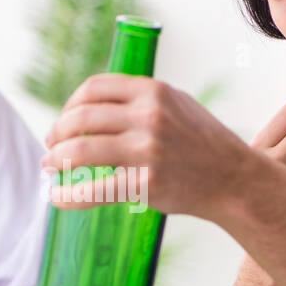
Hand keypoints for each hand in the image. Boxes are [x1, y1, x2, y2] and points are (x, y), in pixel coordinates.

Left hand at [41, 74, 256, 218]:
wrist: (234, 179)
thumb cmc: (202, 143)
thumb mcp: (176, 105)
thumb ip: (140, 100)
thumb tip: (93, 105)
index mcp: (153, 91)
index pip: (94, 88)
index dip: (70, 104)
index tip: (63, 120)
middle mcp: (149, 116)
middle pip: (81, 118)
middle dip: (57, 133)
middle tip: (50, 147)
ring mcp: (147, 149)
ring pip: (80, 150)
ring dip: (56, 160)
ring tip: (51, 168)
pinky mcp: (147, 183)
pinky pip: (95, 189)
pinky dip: (69, 195)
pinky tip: (57, 197)